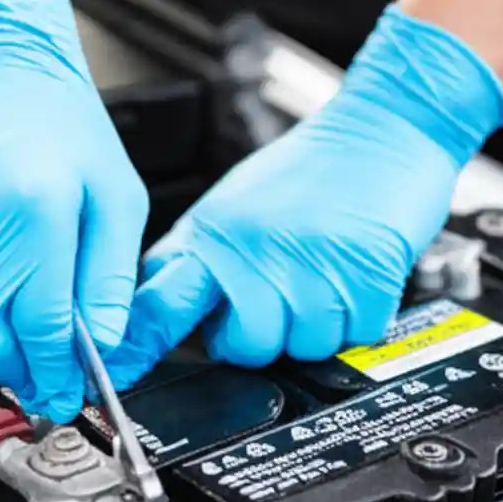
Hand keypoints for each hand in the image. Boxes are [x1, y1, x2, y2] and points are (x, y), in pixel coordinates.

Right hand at [0, 0, 147, 420]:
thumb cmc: (61, 125)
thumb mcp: (117, 199)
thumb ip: (109, 281)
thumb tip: (100, 349)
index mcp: (37, 211)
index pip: (42, 328)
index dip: (55, 373)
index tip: (62, 392)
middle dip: (11, 365)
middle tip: (36, 362)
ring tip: (8, 305)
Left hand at [106, 5, 502, 387]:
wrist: (385, 124)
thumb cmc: (312, 168)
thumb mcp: (231, 206)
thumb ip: (198, 260)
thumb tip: (157, 311)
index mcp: (212, 235)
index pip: (157, 307)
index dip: (137, 349)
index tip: (116, 377)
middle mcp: (254, 252)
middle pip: (243, 347)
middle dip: (260, 337)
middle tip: (277, 299)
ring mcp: (309, 266)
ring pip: (300, 349)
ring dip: (313, 328)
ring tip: (319, 281)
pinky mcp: (364, 277)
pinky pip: (352, 336)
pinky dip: (356, 320)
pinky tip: (351, 280)